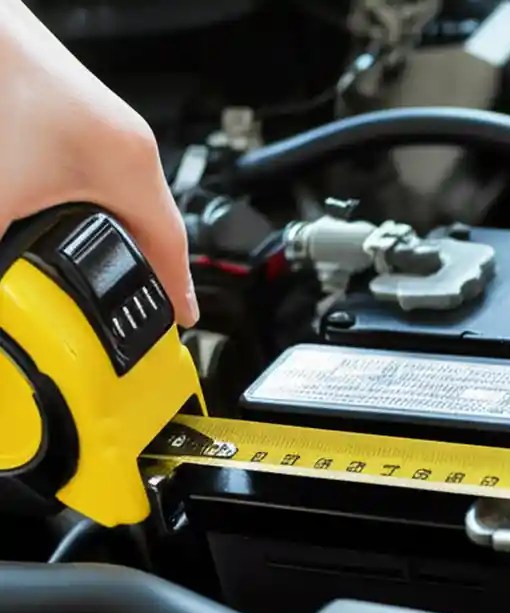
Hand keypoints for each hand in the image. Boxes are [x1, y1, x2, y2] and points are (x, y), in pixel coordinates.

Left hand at [0, 0, 196, 325]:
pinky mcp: (84, 123)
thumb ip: (2, 248)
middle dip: (151, 264)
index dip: (177, 288)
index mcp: (131, 167)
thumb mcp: (4, 194)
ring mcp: (112, 132)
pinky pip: (109, 178)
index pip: (171, 244)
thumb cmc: (5, 88)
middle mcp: (132, 147)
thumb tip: (3, 284)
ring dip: (124, 232)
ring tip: (111, 263)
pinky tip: (73, 215)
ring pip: (133, 198)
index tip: (183, 318)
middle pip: (158, 222)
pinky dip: (100, 205)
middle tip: (144, 300)